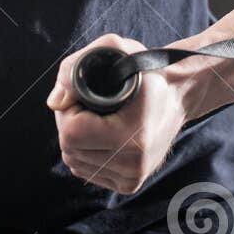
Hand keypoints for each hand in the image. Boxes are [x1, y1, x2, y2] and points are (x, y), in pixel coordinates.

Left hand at [47, 34, 189, 193]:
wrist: (179, 93)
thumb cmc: (145, 68)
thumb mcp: (113, 49)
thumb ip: (73, 68)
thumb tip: (54, 104)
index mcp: (133, 136)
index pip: (71, 133)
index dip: (68, 111)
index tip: (82, 96)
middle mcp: (135, 163)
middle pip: (70, 150)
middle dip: (69, 124)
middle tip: (86, 105)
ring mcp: (134, 177)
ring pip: (75, 163)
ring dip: (76, 140)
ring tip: (95, 119)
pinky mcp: (130, 184)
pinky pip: (87, 172)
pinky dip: (85, 153)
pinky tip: (100, 136)